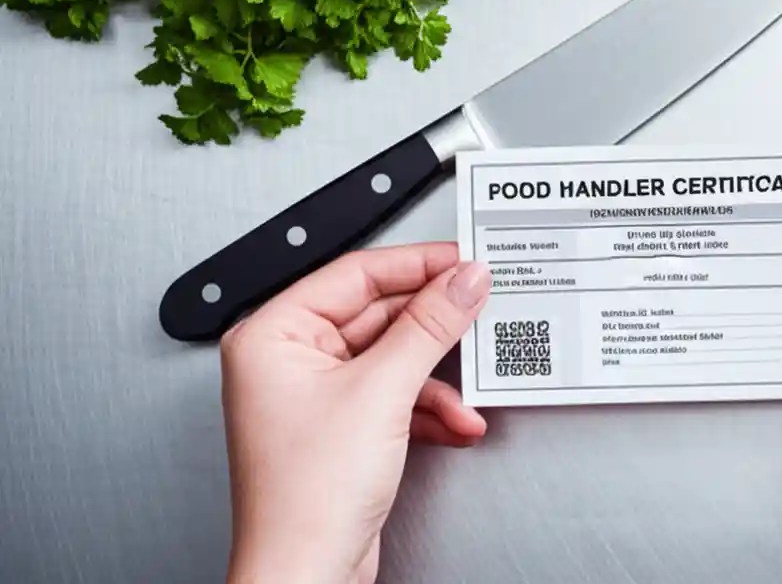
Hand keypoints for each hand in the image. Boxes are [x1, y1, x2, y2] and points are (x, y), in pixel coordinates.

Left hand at [219, 243, 491, 583]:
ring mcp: (316, 396)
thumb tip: (462, 280)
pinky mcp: (343, 429)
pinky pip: (395, 396)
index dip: (416, 264)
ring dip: (438, 377)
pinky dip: (430, 408)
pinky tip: (457, 421)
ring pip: (394, 358)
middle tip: (479, 307)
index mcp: (273, 335)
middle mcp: (288, 361)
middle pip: (378, 315)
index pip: (355, 274)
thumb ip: (429, 326)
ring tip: (470, 383)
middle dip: (434, 326)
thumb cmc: (305, 498)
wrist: (307, 576)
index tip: (462, 259)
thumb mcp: (382, 391)